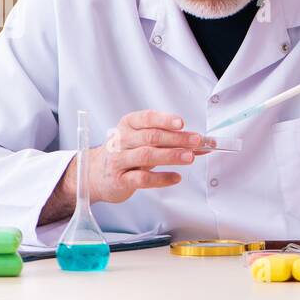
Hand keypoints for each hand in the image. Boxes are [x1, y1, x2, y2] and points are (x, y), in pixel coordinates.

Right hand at [67, 109, 212, 205]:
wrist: (94, 175)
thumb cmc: (126, 155)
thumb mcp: (144, 142)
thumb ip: (172, 141)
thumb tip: (204, 143)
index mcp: (127, 125)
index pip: (146, 118)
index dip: (164, 120)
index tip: (182, 123)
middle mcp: (121, 140)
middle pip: (150, 136)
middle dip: (175, 138)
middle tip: (196, 141)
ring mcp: (119, 161)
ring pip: (146, 155)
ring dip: (170, 155)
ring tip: (190, 157)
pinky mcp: (119, 180)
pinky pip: (142, 179)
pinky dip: (161, 178)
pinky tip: (176, 177)